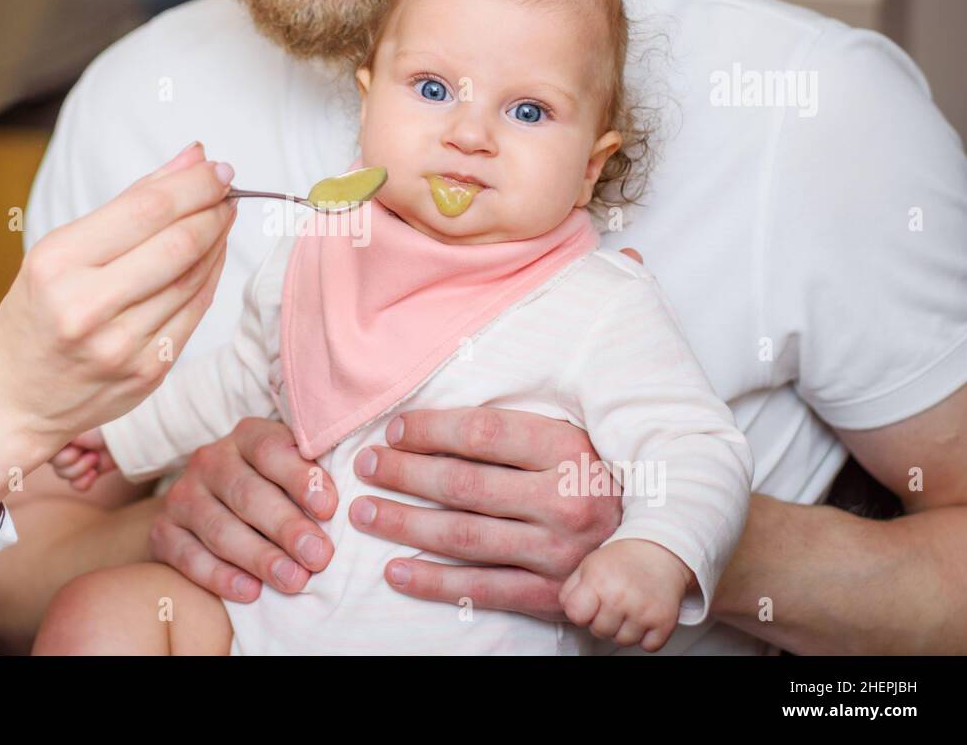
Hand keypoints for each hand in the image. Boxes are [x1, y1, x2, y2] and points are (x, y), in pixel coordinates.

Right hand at [0, 142, 235, 504]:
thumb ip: (129, 203)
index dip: (193, 185)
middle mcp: (86, 306)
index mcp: (57, 263)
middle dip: (213, 210)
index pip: (146, 210)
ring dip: (217, 242)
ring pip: (193, 278)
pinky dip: (210, 278)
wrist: (14, 399)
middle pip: (178, 244)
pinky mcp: (147, 372)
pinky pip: (195, 313)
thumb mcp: (59, 252)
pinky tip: (211, 258)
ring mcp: (120, 345)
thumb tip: (192, 158)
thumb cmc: (37, 314)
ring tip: (221, 219)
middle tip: (227, 192)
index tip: (217, 169)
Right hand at [148, 417, 336, 600]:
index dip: (300, 478)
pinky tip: (250, 591)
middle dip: (286, 527)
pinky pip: (188, 557)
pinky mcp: (163, 531)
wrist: (212, 502)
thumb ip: (314, 475)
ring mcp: (183, 495)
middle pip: (247, 493)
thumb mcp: (292, 468)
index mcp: (247, 436)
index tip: (330, 508)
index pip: (271, 450)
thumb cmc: (272, 486)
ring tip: (294, 580)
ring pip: (220, 528)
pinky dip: (219, 576)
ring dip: (259, 557)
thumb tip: (355, 501)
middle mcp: (210, 460)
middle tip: (319, 555)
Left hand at [347, 408, 622, 619]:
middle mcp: (566, 501)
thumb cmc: (588, 480)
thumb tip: (431, 419)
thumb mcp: (567, 441)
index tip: (394, 430)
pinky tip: (394, 570)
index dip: (430, 430)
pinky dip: (432, 582)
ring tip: (364, 512)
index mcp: (570, 451)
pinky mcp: (551, 594)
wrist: (649, 546)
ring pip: (464, 536)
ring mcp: (559, 552)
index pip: (484, 434)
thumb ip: (513, 432)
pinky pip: (480, 589)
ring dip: (404, 523)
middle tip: (365, 465)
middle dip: (404, 473)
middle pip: (465, 484)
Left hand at [560, 539, 693, 651]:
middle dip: (603, 621)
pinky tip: (644, 615)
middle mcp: (620, 597)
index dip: (580, 612)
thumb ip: (571, 590)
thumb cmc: (622, 560)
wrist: (658, 552)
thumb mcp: (588, 566)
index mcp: (598, 581)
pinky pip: (648, 647)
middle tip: (613, 603)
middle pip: (599, 631)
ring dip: (624, 629)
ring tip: (629, 608)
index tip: (589, 604)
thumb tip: (569, 612)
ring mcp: (643, 611)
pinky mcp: (664, 621)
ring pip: (623, 641)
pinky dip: (646, 636)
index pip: (576, 615)